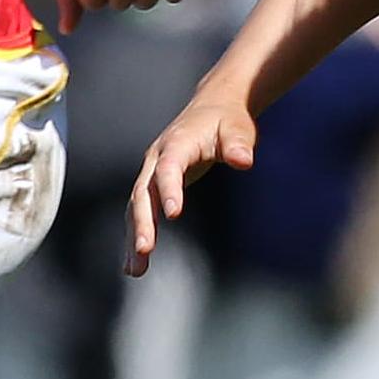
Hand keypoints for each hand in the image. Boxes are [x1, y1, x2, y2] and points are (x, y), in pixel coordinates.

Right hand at [126, 92, 253, 274]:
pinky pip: (141, 211)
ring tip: (135, 270)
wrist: (213, 107)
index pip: (168, 168)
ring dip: (134, 236)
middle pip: (143, 192)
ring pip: (136, 206)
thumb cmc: (228, 120)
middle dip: (142, 221)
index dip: (168, 189)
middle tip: (145, 250)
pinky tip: (136, 265)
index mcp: (177, 144)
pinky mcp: (154, 184)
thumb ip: (239, 144)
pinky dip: (137, 235)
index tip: (173, 214)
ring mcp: (152, 172)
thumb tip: (244, 160)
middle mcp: (157, 158)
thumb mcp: (238, 128)